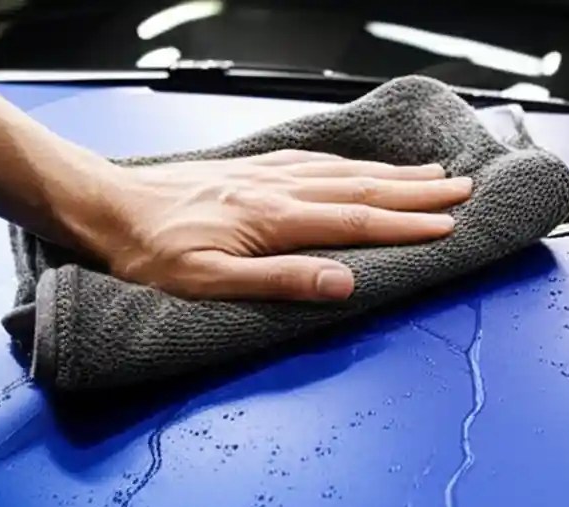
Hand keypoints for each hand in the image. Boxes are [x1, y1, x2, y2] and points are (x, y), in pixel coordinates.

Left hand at [74, 150, 472, 301]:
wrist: (106, 208)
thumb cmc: (151, 255)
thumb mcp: (210, 284)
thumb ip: (281, 280)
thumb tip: (344, 281)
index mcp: (275, 219)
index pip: (357, 221)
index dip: (407, 225)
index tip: (449, 225)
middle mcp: (277, 190)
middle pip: (362, 188)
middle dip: (416, 191)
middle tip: (462, 188)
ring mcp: (265, 175)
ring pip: (343, 171)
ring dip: (391, 173)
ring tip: (430, 173)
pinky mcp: (250, 171)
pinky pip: (314, 160)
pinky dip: (349, 161)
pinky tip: (360, 164)